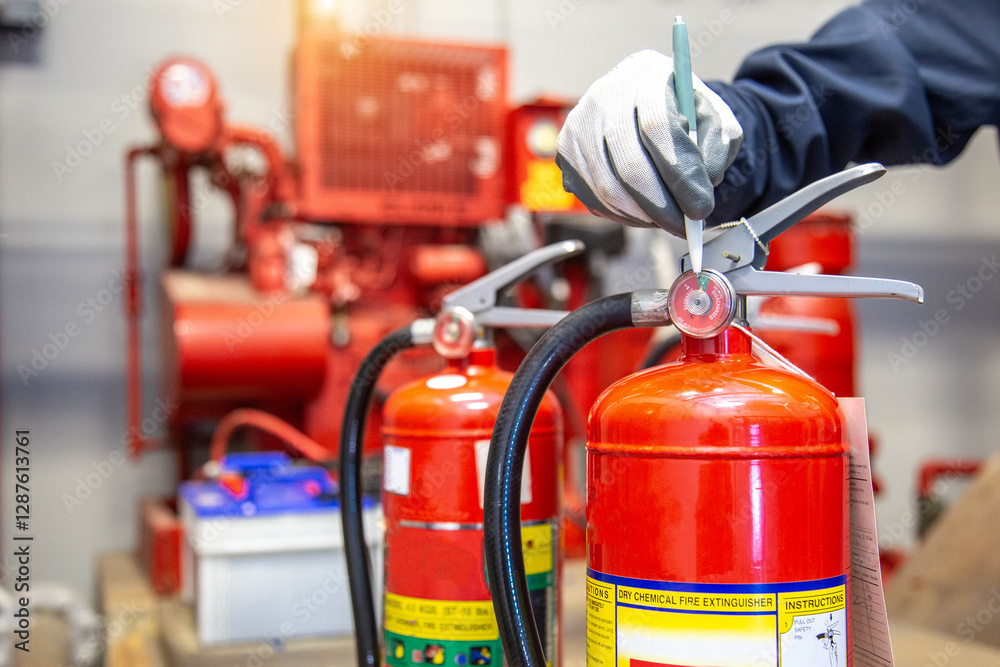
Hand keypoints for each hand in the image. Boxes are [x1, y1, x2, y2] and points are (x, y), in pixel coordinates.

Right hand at [556, 50, 742, 235]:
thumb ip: (717, 147)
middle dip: (663, 206)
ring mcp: (578, 126)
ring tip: (668, 219)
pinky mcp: (566, 154)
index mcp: (645, 76)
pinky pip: (594, 198)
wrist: (643, 102)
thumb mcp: (714, 118)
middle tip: (685, 226)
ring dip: (643, 215)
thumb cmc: (682, 112)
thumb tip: (704, 183)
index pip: (658, 128)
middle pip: (629, 165)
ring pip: (609, 189)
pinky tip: (645, 211)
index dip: (681, 175)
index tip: (702, 208)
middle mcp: (604, 97)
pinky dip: (624, 215)